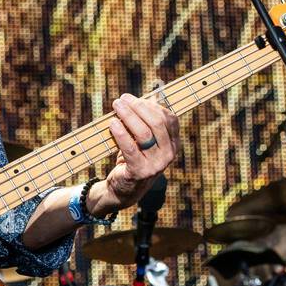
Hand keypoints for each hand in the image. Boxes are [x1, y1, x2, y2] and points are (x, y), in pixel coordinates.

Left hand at [88, 93, 180, 214]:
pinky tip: (112, 124)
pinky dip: (120, 133)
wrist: (123, 190)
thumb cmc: (133, 159)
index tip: (132, 99)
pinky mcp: (140, 172)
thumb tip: (150, 95)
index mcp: (173, 144)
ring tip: (116, 107)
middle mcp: (169, 154)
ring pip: (144, 133)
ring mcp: (156, 164)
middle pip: (156, 123)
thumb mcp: (143, 141)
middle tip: (121, 100)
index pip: (169, 118)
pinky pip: (130, 148)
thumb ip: (147, 121)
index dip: (151, 105)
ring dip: (128, 116)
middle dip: (138, 107)